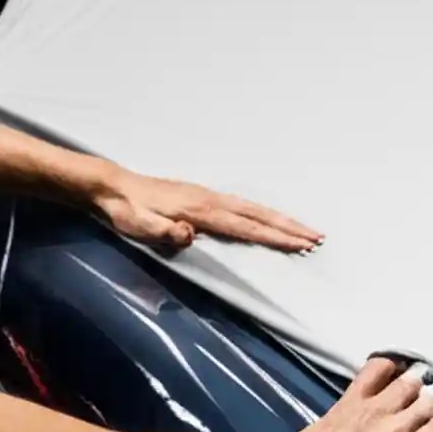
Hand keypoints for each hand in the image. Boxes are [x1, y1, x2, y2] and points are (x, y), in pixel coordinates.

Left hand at [94, 168, 323, 251]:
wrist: (114, 187)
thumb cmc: (126, 212)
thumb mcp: (138, 226)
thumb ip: (164, 232)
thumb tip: (190, 235)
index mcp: (201, 210)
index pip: (246, 227)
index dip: (274, 237)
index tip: (300, 244)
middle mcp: (212, 200)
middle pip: (259, 215)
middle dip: (290, 227)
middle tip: (318, 238)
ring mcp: (209, 196)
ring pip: (255, 208)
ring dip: (282, 220)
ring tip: (305, 230)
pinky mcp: (205, 197)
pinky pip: (244, 207)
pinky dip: (264, 215)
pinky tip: (271, 220)